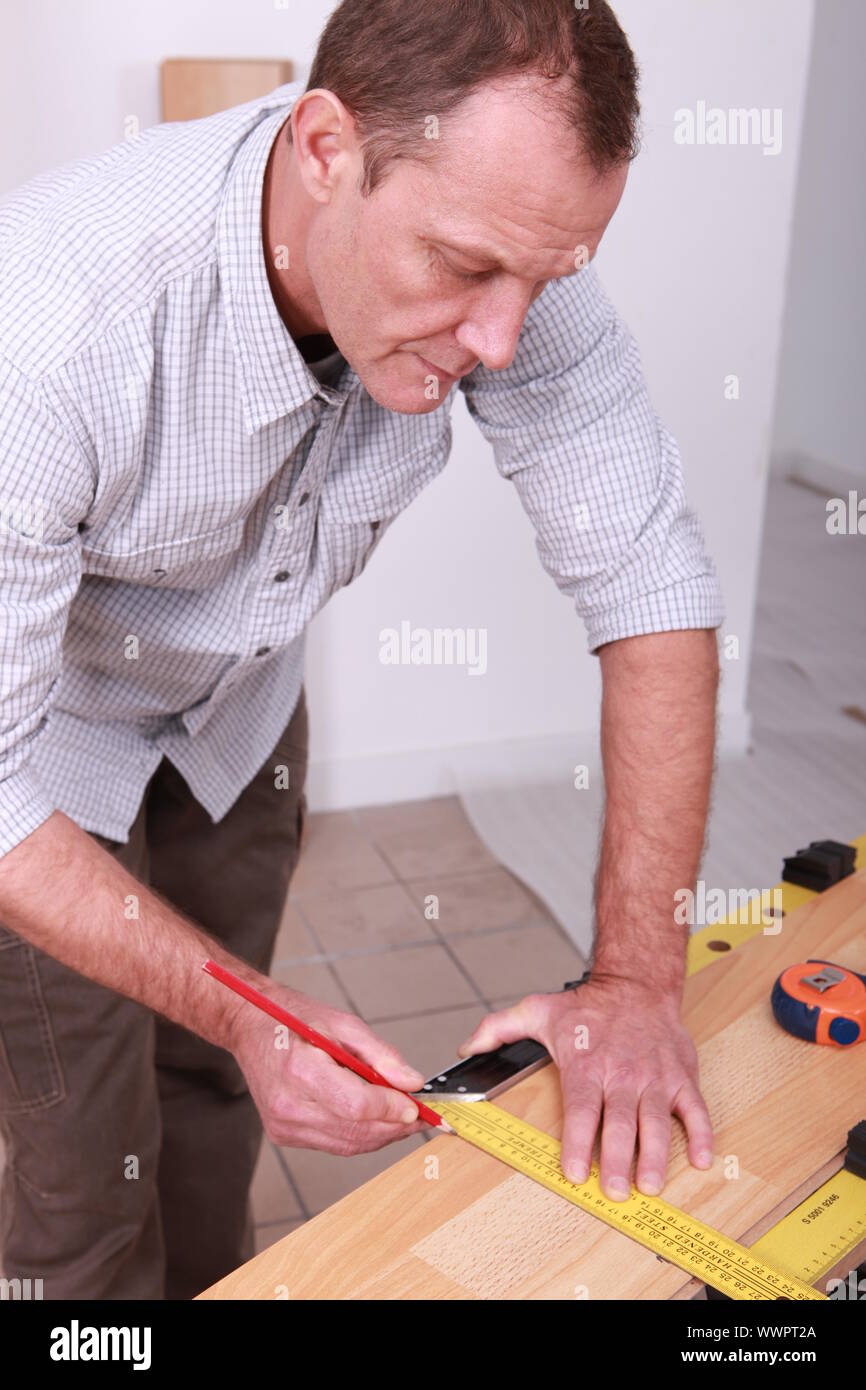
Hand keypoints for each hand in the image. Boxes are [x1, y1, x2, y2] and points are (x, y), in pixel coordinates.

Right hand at [231, 983, 428, 1154]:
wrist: (251, 1029)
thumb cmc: (294, 1021)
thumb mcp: (342, 1023)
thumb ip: (381, 1054)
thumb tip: (413, 1082)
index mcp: (300, 1070)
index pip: (356, 1105)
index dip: (390, 1109)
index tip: (415, 1106)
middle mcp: (289, 1105)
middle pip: (355, 1130)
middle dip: (394, 1126)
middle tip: (420, 1116)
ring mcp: (284, 1125)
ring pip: (348, 1144)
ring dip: (381, 1135)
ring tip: (402, 1117)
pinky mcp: (284, 1135)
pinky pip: (334, 1144)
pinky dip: (359, 1135)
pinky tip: (373, 1119)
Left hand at [457, 976, 712, 1199]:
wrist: (638, 983)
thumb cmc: (589, 1007)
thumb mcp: (538, 1010)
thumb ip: (498, 1029)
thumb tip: (466, 1048)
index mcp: (588, 1066)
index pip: (582, 1110)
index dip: (577, 1143)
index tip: (574, 1172)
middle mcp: (623, 1075)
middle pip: (621, 1123)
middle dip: (619, 1160)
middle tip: (617, 1191)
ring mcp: (655, 1078)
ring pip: (658, 1122)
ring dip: (656, 1156)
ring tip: (651, 1185)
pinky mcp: (681, 1077)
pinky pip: (696, 1110)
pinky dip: (702, 1136)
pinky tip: (702, 1160)